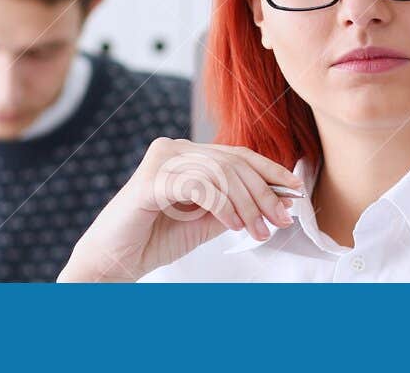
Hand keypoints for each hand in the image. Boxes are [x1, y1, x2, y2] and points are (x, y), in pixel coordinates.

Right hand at [57, 138, 303, 281]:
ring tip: (257, 232)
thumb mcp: (206, 222)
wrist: (114, 261)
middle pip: (233, 163)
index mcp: (186, 154)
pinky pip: (201, 187)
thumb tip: (279, 200)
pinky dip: (223, 207)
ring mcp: (160, 160)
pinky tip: (233, 225)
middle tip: (281, 220)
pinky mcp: (151, 180)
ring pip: (221, 174)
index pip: (237, 155)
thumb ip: (237, 207)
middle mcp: (173, 148)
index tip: (295, 190)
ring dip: (247, 205)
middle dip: (264, 193)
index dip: (270, 170)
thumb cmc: (154, 240)